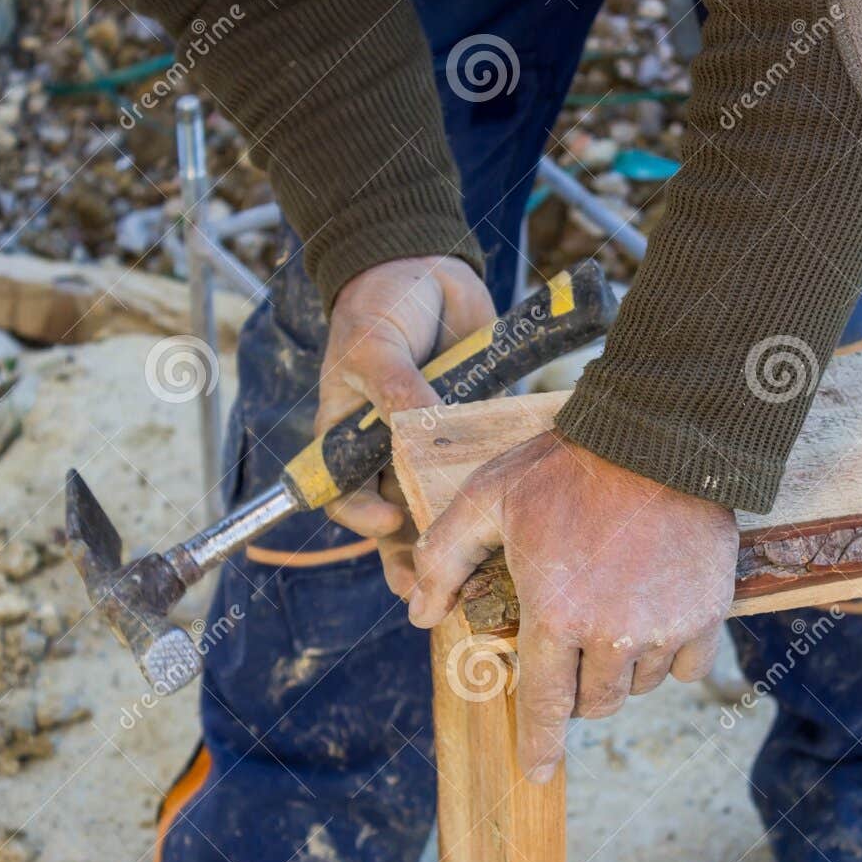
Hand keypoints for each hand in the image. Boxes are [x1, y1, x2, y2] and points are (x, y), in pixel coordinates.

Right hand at [315, 256, 494, 595]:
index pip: (345, 493)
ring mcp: (434, 445)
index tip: (388, 525)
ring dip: (457, 538)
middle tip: (430, 591)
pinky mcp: (475, 432)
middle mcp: (391, 451)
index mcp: (350, 437)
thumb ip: (395, 386)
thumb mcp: (375, 345)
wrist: (428, 270)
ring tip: (477, 576)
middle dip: (412, 556)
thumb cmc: (380, 305)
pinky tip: (517, 520)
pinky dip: (496, 494)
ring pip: (443, 504)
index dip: (361, 517)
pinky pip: (484, 469)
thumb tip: (416, 427)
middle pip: (396, 516)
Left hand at [408, 431, 738, 782]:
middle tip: (572, 650)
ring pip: (641, 686)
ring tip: (614, 624)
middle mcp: (613, 635)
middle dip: (579, 689)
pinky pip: (689, 668)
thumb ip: (446, 557)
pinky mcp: (707, 615)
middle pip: (596, 702)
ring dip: (624, 670)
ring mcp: (666, 628)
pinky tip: (658, 622)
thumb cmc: (567, 467)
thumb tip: (420, 613)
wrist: (660, 438)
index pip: (546, 705)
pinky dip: (672, 658)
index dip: (540, 745)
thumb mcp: (489, 499)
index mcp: (556, 615)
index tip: (538, 772)